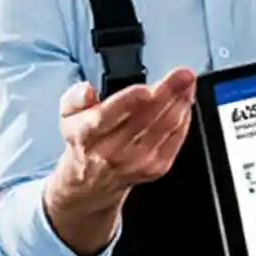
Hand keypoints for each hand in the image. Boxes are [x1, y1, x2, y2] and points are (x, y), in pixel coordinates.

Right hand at [43, 68, 196, 255]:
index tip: (147, 88)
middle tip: (183, 74)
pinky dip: (184, 118)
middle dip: (168, 92)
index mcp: (88, 134)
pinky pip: (176, 139)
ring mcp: (137, 161)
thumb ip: (75, 97)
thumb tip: (86, 90)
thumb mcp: (67, 115)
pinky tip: (186, 102)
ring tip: (188, 82)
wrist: (92, 181)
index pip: (107, 116)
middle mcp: (112, 151)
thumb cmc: (84, 141)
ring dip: (181, 101)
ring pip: (165, 127)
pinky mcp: (156, 168)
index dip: (129, 101)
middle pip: (144, 118)